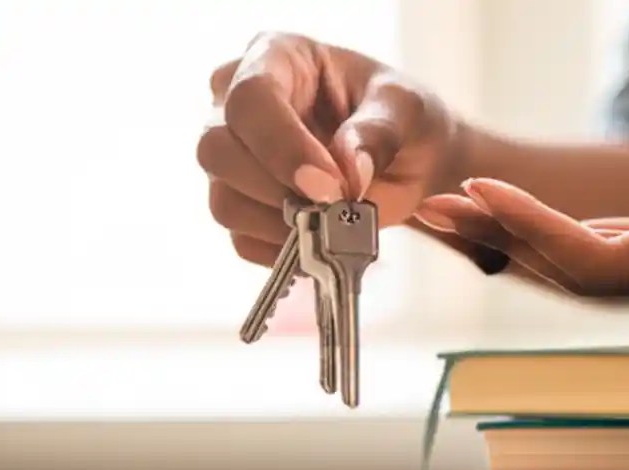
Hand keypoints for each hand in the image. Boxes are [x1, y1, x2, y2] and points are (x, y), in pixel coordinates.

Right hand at [197, 32, 457, 266]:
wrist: (411, 160)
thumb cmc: (402, 117)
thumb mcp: (407, 110)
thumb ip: (380, 131)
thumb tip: (350, 169)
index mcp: (275, 57)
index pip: (250, 98)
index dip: (283, 147)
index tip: (330, 186)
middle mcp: (237, 103)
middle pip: (217, 149)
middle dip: (278, 190)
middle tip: (337, 210)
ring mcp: (233, 158)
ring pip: (224, 201)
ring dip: (284, 226)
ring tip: (338, 226)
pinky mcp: (242, 205)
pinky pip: (244, 240)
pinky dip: (287, 252)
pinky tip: (325, 242)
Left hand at [415, 90, 628, 297]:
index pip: (597, 260)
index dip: (534, 230)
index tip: (478, 192)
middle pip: (572, 272)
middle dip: (501, 242)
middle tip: (431, 210)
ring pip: (582, 262)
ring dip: (518, 241)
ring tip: (458, 214)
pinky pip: (608, 244)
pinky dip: (557, 231)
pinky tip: (529, 220)